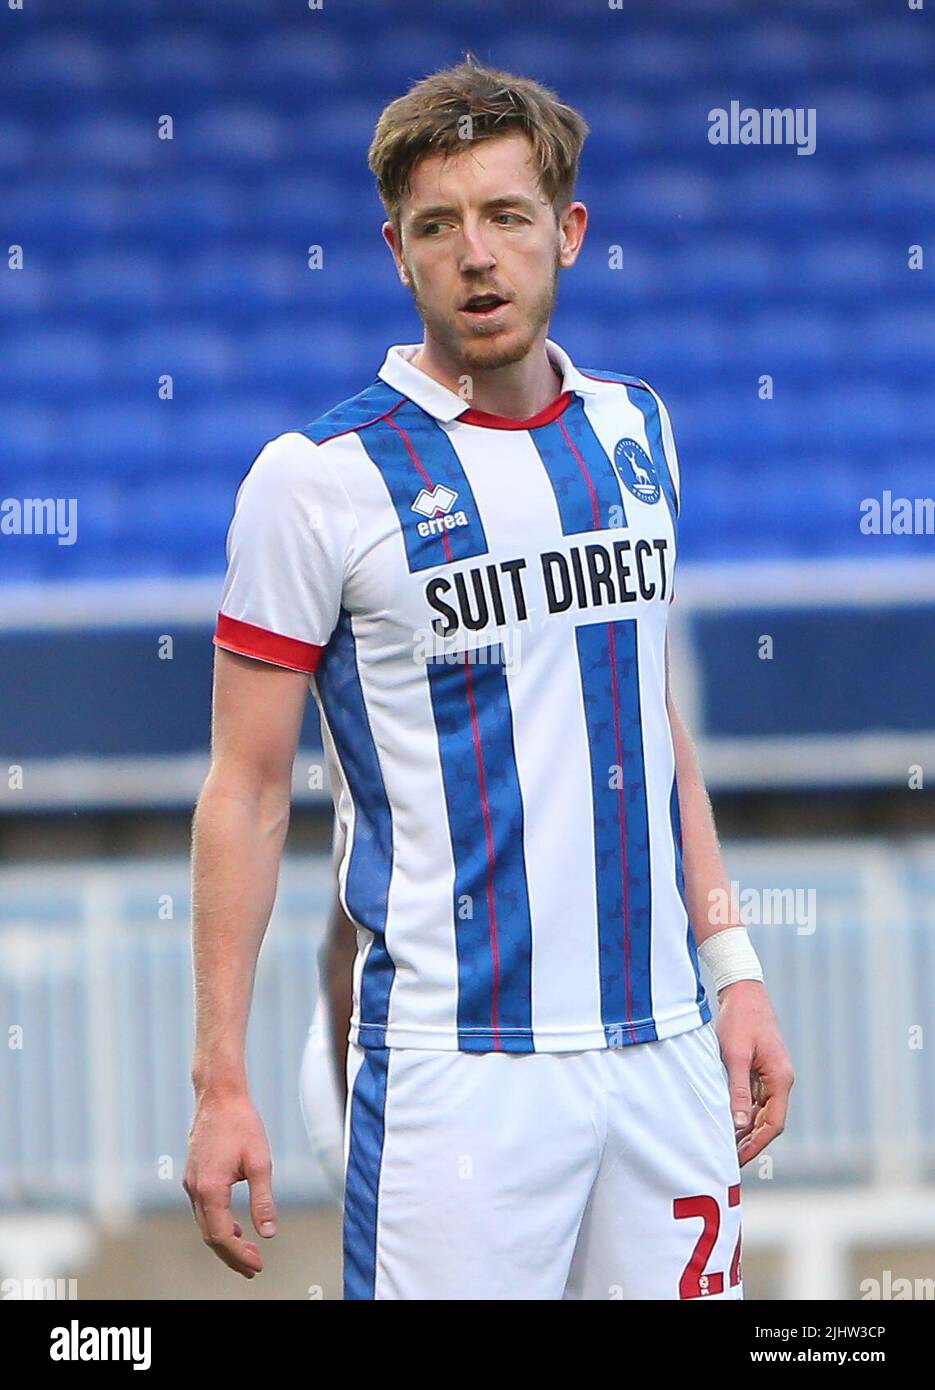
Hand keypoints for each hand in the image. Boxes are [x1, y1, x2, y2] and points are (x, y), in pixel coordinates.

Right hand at [182, 1089, 277, 1277]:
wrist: (219, 1096)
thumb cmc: (241, 1124)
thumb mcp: (259, 1162)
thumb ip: (263, 1199)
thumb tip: (269, 1232)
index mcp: (210, 1189)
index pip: (222, 1235)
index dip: (239, 1254)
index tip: (258, 1264)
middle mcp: (195, 1189)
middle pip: (210, 1235)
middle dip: (232, 1255)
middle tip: (254, 1268)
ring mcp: (191, 1182)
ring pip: (205, 1223)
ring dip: (225, 1241)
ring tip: (247, 1252)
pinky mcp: (194, 1175)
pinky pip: (203, 1209)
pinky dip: (218, 1223)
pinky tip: (236, 1226)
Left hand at [715, 979, 794, 1166]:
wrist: (743, 992)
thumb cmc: (741, 1021)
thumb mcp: (735, 1056)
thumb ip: (738, 1090)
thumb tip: (739, 1124)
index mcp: (781, 1078)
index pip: (774, 1123)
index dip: (758, 1144)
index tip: (739, 1159)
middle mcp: (780, 1080)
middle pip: (770, 1121)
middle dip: (751, 1141)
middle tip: (729, 1159)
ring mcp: (772, 1075)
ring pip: (762, 1112)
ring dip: (747, 1129)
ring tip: (726, 1145)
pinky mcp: (761, 1070)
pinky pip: (755, 1099)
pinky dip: (744, 1112)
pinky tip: (728, 1121)